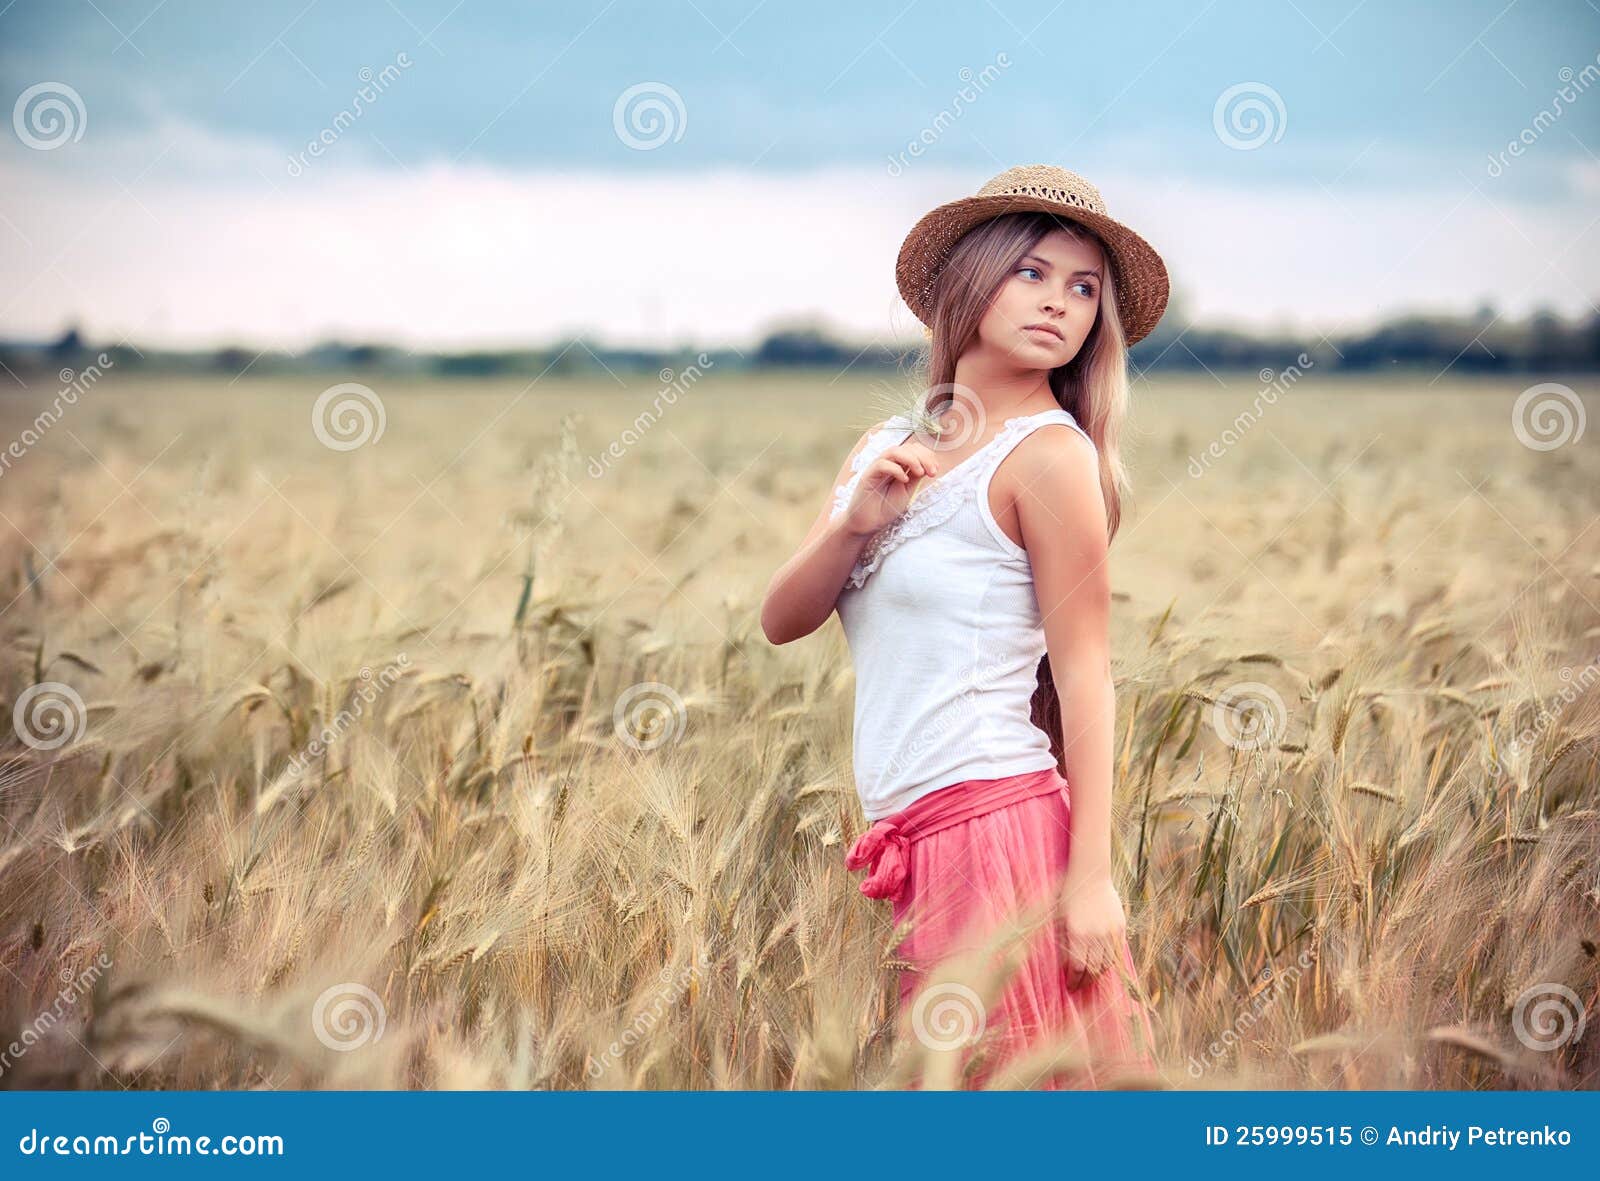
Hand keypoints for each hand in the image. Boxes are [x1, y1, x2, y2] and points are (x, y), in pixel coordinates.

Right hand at [838, 443, 939, 536]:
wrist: (868, 523)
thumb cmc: (886, 507)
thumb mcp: (907, 490)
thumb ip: (915, 476)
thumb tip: (928, 464)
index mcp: (898, 465)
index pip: (913, 449)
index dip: (927, 455)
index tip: (935, 470)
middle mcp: (888, 463)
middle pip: (906, 447)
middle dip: (923, 457)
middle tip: (932, 472)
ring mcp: (877, 468)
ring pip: (894, 451)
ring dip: (912, 459)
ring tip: (920, 473)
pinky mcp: (868, 475)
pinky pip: (882, 464)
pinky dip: (896, 469)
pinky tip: (904, 480)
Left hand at [1057, 873, 1127, 990]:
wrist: (1090, 876)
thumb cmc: (1069, 896)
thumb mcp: (1059, 918)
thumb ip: (1063, 941)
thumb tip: (1066, 965)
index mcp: (1077, 934)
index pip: (1077, 967)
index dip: (1074, 981)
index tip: (1070, 987)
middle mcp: (1094, 935)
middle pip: (1093, 969)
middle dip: (1085, 981)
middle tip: (1080, 988)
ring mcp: (1109, 931)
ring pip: (1106, 963)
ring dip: (1098, 974)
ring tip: (1091, 979)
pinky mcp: (1120, 927)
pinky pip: (1117, 951)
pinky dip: (1110, 961)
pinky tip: (1103, 966)